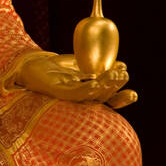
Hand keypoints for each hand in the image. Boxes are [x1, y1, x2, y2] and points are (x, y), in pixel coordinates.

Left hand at [16, 53, 136, 107]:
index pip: (108, 101)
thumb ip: (100, 67)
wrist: (31, 65)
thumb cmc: (56, 69)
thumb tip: (122, 65)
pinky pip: (73, 94)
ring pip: (91, 95)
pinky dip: (85, 89)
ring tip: (115, 75)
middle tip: (123, 75)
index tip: (134, 94)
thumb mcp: (82, 66)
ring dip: (104, 86)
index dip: (121, 100)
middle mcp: (80, 100)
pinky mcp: (57, 92)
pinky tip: (95, 82)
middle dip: (115, 87)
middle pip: (102, 98)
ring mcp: (69, 97)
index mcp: (88, 95)